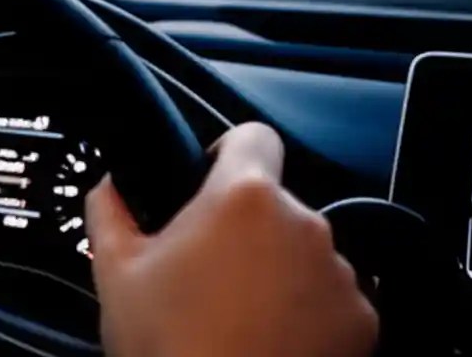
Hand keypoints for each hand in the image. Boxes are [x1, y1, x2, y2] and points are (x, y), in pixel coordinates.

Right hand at [85, 123, 377, 356]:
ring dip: (275, 269)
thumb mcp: (114, 271)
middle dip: (243, 228)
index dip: (226, 152)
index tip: (210, 179)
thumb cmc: (170, 348)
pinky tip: (267, 337)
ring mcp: (339, 274)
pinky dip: (305, 310)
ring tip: (235, 313)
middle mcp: (303, 225)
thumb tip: (110, 186)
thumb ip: (110, 209)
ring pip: (301, 251)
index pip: (252, 136)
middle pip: (272, 203)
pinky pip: (330, 297)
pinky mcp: (362, 320)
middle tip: (205, 271)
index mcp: (243, 199)